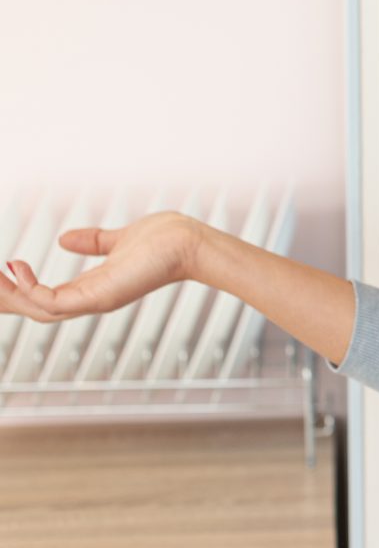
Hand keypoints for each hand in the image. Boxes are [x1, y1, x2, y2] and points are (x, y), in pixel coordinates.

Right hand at [0, 211, 201, 323]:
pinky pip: (52, 301)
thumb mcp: (118, 239)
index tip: (0, 270)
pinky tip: (17, 269)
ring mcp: (93, 301)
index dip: (18, 288)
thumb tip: (64, 239)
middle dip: (5, 297)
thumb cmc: (164, 240)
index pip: (43, 296)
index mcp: (91, 288)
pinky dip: (30, 289)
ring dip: (9, 294)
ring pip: (36, 308)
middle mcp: (89, 300)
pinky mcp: (98, 297)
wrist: (190, 242)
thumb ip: (93, 241)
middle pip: (33, 308)